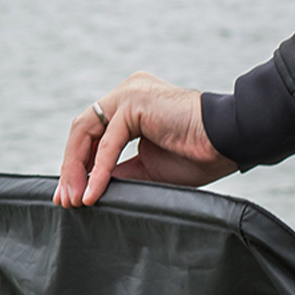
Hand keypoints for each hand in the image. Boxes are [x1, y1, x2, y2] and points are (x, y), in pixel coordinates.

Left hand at [54, 72, 238, 206]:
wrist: (228, 142)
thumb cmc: (199, 155)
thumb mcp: (150, 168)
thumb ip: (122, 172)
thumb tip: (95, 188)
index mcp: (132, 106)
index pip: (94, 134)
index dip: (79, 165)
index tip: (73, 195)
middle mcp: (126, 93)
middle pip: (83, 131)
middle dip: (71, 168)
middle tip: (65, 200)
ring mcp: (128, 93)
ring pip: (87, 132)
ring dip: (77, 169)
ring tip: (75, 200)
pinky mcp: (133, 103)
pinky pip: (108, 141)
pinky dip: (98, 169)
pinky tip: (93, 192)